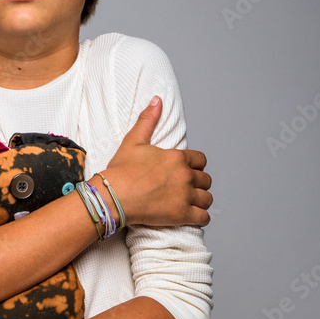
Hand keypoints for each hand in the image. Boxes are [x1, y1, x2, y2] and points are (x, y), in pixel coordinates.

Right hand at [98, 97, 212, 227]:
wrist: (112, 196)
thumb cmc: (121, 171)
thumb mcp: (133, 141)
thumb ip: (148, 120)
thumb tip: (157, 100)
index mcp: (176, 157)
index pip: (200, 160)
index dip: (195, 166)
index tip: (188, 171)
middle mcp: (184, 175)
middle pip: (205, 180)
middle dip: (199, 184)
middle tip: (188, 189)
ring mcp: (184, 196)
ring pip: (207, 198)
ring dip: (202, 201)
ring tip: (193, 203)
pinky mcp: (181, 214)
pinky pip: (203, 217)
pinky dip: (201, 218)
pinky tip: (195, 217)